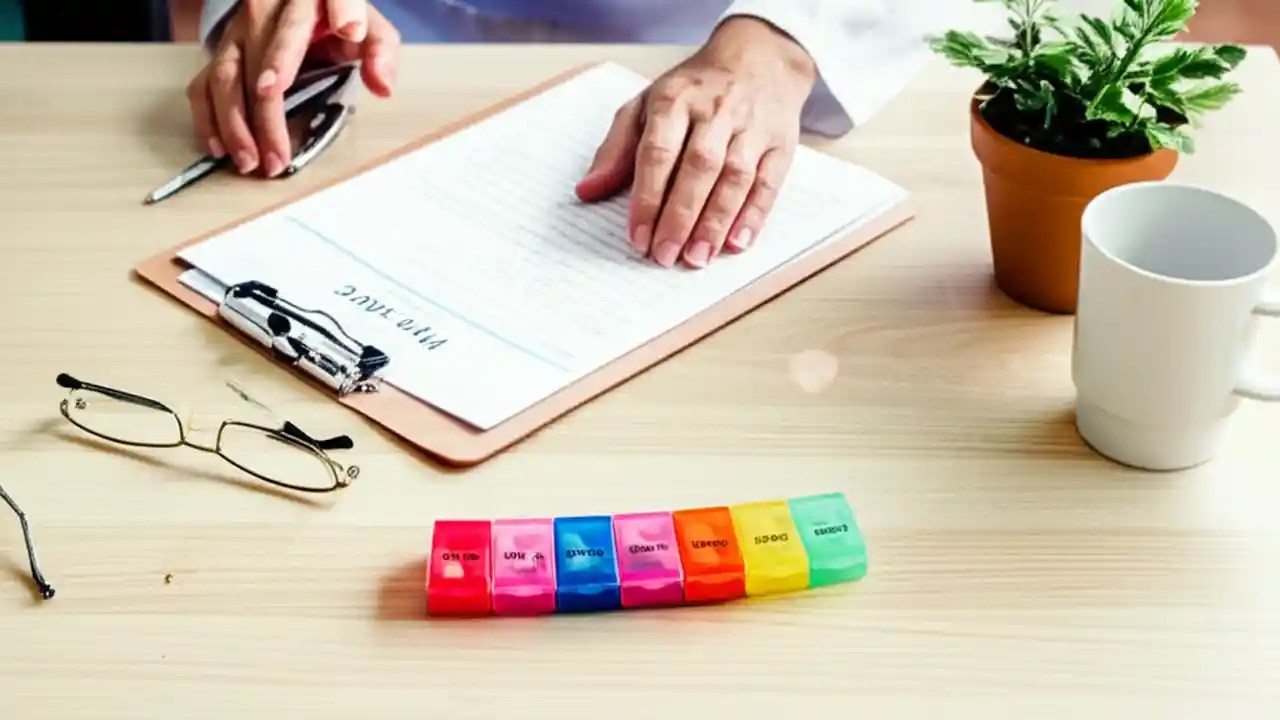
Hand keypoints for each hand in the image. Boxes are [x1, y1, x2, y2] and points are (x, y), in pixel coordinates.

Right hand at [186, 0, 400, 177]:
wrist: (300, 3)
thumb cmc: (337, 21)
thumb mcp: (369, 29)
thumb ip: (380, 50)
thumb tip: (383, 87)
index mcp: (305, 0)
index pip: (293, 27)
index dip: (280, 58)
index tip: (272, 88)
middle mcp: (263, 11)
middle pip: (256, 65)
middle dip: (263, 116)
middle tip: (275, 159)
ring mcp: (238, 31)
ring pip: (224, 76)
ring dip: (233, 124)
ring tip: (249, 162)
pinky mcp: (222, 51)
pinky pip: (205, 84)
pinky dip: (208, 117)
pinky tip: (219, 148)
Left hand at [576, 17, 816, 268]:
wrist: (758, 58)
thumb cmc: (694, 91)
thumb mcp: (647, 105)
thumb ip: (617, 149)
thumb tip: (586, 191)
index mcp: (675, 100)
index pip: (658, 151)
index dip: (647, 197)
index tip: (637, 236)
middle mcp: (715, 111)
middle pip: (699, 167)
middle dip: (680, 216)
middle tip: (665, 255)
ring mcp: (751, 127)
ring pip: (735, 177)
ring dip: (715, 222)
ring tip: (697, 258)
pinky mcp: (780, 143)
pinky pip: (768, 182)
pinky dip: (753, 216)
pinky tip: (736, 243)